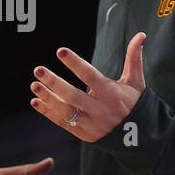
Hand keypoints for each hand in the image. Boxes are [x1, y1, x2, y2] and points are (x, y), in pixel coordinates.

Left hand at [29, 32, 146, 141]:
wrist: (137, 138)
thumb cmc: (135, 104)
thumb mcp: (136, 82)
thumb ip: (134, 58)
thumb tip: (140, 35)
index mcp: (112, 95)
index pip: (91, 77)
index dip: (76, 64)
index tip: (60, 51)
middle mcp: (101, 110)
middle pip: (74, 96)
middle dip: (55, 83)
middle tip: (38, 70)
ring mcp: (91, 124)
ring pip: (66, 111)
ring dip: (48, 98)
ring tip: (34, 84)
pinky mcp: (83, 134)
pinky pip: (62, 122)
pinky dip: (48, 112)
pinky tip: (35, 100)